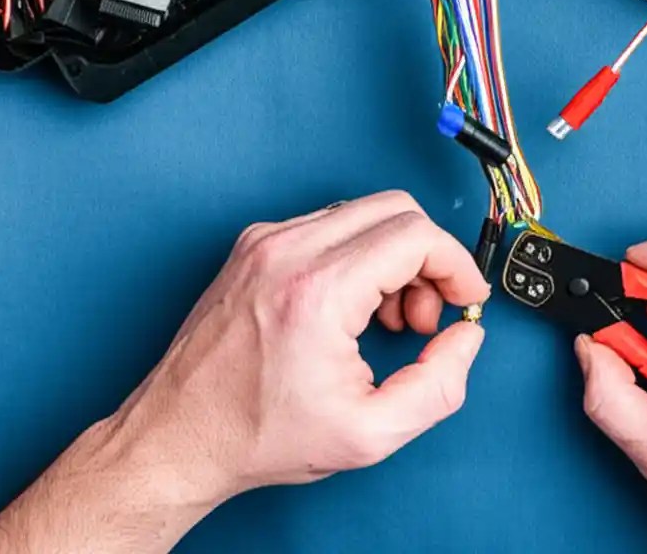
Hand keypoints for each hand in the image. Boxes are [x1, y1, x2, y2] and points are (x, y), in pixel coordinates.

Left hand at [0, 191, 489, 551]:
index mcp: (317, 292)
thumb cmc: (258, 434)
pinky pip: (329, 225)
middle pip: (396, 210)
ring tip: (389, 317)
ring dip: (395, 256)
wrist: (181, 437)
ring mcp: (265, 243)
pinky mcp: (253, 246)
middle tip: (427, 313)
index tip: (465, 298)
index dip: (458, 265)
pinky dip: (359, 256)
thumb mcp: (370, 434)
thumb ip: (439, 385)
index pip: (416, 235)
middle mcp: (287, 252)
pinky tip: (353, 307)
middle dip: (430, 259)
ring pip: (364, 212)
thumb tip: (464, 338)